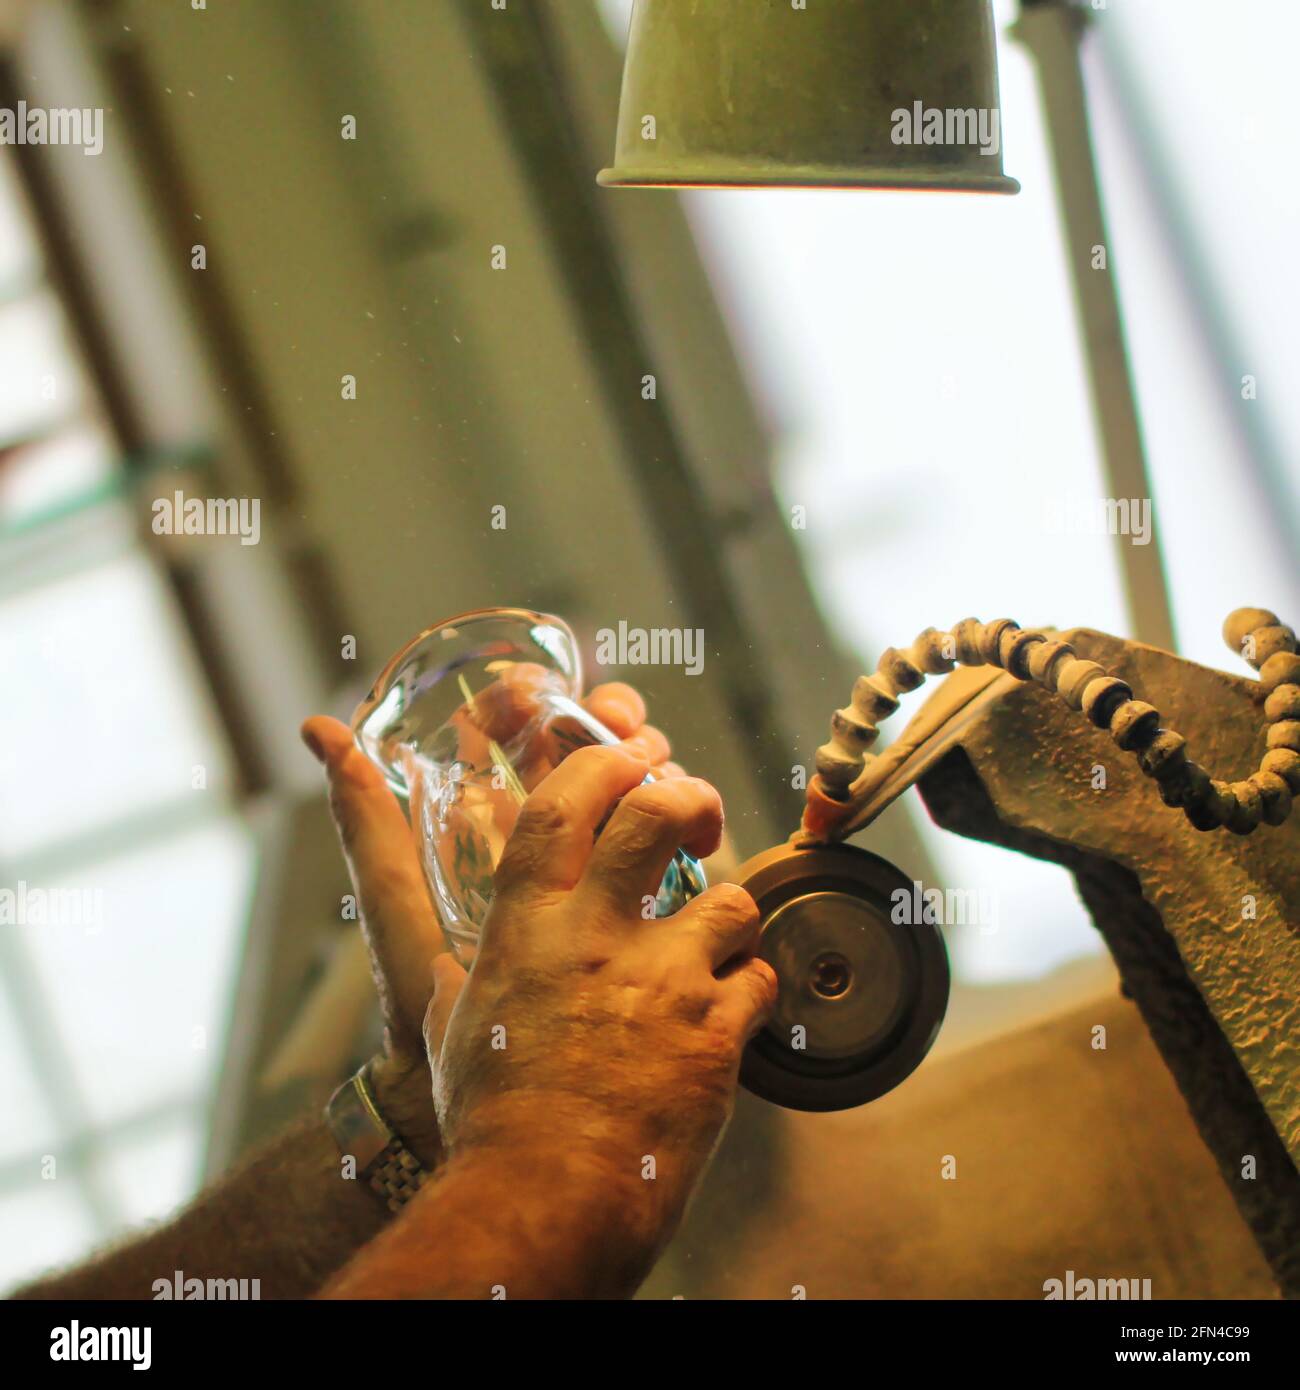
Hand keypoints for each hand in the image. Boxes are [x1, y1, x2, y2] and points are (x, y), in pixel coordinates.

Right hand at [424, 743, 776, 1280]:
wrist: (543, 1199)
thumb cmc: (492, 1117)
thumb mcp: (454, 1021)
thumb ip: (466, 972)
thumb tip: (453, 968)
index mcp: (528, 927)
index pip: (565, 805)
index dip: (602, 766)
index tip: (629, 762)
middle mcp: (596, 939)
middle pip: (657, 815)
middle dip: (688, 798)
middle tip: (696, 813)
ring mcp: (663, 982)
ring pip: (732, 897)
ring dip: (731, 913)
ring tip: (715, 941)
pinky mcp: (714, 1031)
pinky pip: (759, 977)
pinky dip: (751, 987)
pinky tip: (728, 1010)